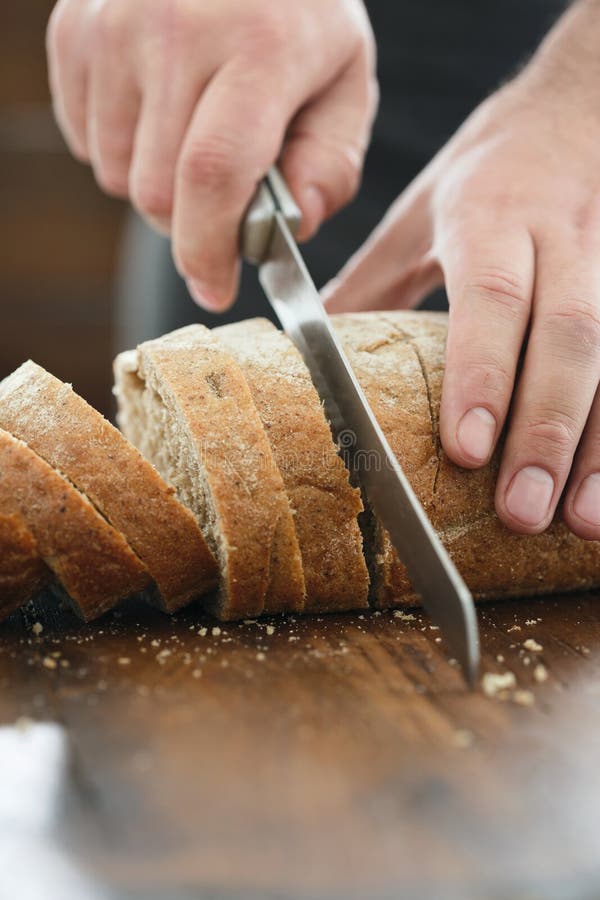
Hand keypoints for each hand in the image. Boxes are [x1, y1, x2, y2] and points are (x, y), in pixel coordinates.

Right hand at [46, 0, 376, 309]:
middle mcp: (176, 28)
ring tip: (190, 140)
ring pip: (114, 175)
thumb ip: (331, 162)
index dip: (208, 251)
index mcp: (259, 46)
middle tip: (221, 200)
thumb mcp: (345, 78)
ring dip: (153, 186)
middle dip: (189, 225)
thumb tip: (293, 225)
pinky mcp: (76, 29)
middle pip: (157, 192)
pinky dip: (119, 149)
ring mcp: (115, 24)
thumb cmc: (296, 12)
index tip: (214, 288)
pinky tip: (156, 113)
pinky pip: (84, 138)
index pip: (213, 175)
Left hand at [324, 66, 599, 539]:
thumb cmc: (494, 164)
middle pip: (567, 335)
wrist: (585, 105)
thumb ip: (372, 281)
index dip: (481, 373)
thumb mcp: (422, 210)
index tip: (468, 449)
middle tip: (519, 510)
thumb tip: (306, 351)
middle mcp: (563, 237)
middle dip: (545, 430)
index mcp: (492, 216)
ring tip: (581, 523)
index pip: (490, 296)